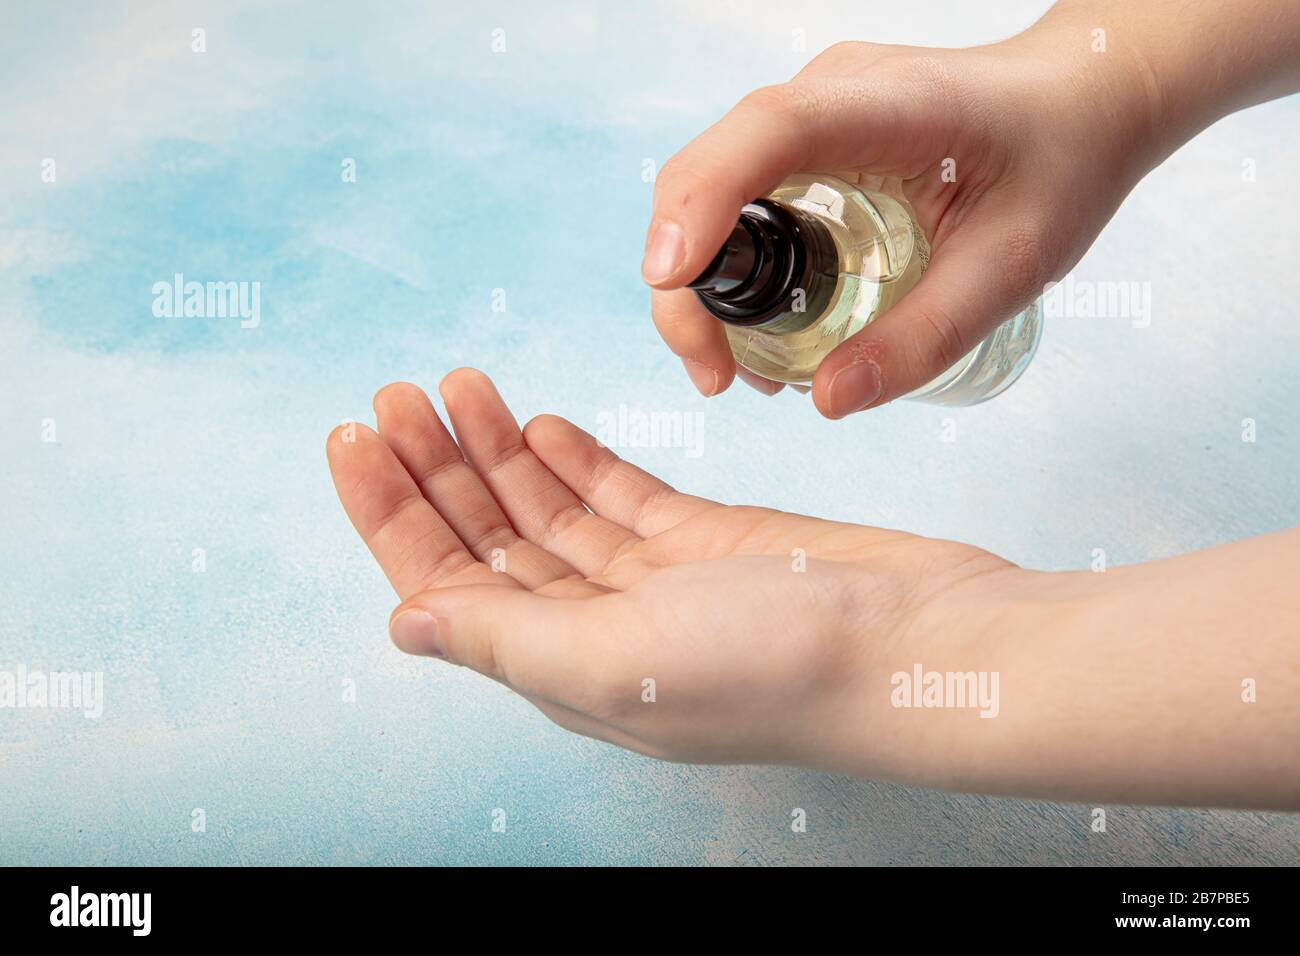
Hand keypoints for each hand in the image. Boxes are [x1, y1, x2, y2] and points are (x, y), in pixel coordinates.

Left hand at [325, 369, 1016, 775]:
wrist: (921, 642)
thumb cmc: (780, 665)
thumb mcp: (619, 657)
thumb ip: (506, 638)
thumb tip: (403, 625)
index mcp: (564, 666)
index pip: (448, 584)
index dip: (392, 515)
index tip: (353, 438)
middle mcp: (598, 627)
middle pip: (491, 540)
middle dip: (436, 468)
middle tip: (397, 391)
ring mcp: (653, 581)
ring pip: (549, 508)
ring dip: (497, 449)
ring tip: (457, 384)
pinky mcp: (704, 540)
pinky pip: (616, 494)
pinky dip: (574, 457)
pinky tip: (537, 420)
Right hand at [641, 27, 1161, 414]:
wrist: (1081, 98)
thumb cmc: (1062, 164)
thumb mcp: (1012, 267)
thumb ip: (924, 337)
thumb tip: (826, 400)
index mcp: (889, 107)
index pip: (770, 134)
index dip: (703, 201)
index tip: (669, 278)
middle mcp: (831, 93)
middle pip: (709, 172)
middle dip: (687, 280)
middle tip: (715, 377)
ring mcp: (811, 108)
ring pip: (710, 188)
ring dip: (702, 280)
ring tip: (740, 370)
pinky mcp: (808, 135)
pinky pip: (739, 195)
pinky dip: (731, 264)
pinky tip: (764, 327)